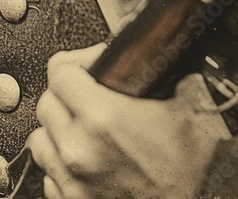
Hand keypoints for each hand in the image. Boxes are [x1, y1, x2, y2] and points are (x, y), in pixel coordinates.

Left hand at [27, 44, 230, 198]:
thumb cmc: (198, 171)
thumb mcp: (188, 108)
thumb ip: (168, 74)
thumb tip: (163, 55)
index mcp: (104, 118)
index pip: (60, 73)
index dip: (75, 64)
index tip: (86, 66)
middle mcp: (80, 150)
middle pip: (46, 104)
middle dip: (65, 95)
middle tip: (86, 95)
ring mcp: (74, 183)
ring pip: (40, 141)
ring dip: (57, 131)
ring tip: (80, 129)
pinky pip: (48, 179)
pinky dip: (61, 168)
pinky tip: (84, 162)